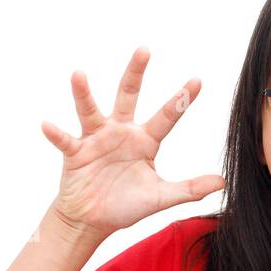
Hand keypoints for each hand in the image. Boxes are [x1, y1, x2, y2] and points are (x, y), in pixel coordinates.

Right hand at [42, 46, 224, 238]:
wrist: (92, 220)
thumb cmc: (126, 205)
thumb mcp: (161, 198)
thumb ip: (190, 189)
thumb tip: (222, 183)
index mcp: (145, 140)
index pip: (167, 116)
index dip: (181, 100)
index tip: (198, 80)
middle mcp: (121, 132)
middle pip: (128, 96)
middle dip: (135, 73)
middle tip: (144, 50)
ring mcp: (96, 139)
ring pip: (90, 110)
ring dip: (83, 94)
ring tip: (78, 75)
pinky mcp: (75, 153)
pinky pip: (65, 140)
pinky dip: (56, 134)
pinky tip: (47, 125)